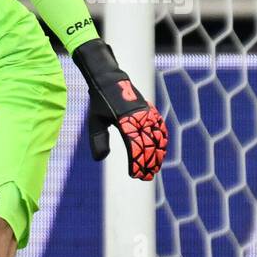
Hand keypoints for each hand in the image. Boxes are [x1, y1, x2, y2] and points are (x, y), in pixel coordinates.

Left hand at [72, 39, 167, 180]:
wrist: (109, 79)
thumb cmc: (99, 102)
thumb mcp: (95, 121)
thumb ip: (98, 140)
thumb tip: (100, 159)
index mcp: (124, 120)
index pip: (133, 147)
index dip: (135, 163)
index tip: (134, 175)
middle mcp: (138, 117)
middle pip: (148, 145)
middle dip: (148, 163)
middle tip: (145, 176)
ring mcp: (146, 113)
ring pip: (157, 137)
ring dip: (157, 153)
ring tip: (154, 167)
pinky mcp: (150, 110)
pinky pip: (160, 127)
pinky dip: (162, 140)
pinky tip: (162, 150)